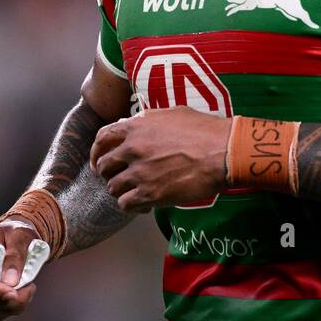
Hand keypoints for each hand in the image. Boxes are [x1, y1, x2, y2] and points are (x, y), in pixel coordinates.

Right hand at [0, 221, 38, 320]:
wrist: (9, 239)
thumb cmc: (14, 234)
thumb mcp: (21, 234)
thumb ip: (16, 254)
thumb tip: (10, 281)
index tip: (14, 294)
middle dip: (10, 301)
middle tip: (31, 289)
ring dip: (10, 308)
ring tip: (26, 292)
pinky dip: (4, 312)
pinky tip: (15, 299)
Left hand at [90, 107, 229, 211]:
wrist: (223, 152)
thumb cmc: (204, 131)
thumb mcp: (173, 114)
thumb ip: (148, 120)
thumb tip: (135, 124)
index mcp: (135, 128)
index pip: (102, 139)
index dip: (97, 151)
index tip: (100, 161)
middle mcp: (132, 149)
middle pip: (104, 166)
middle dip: (109, 173)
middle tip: (118, 178)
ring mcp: (139, 173)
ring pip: (113, 188)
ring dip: (122, 191)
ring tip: (135, 192)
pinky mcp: (150, 194)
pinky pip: (126, 204)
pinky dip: (132, 206)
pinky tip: (143, 204)